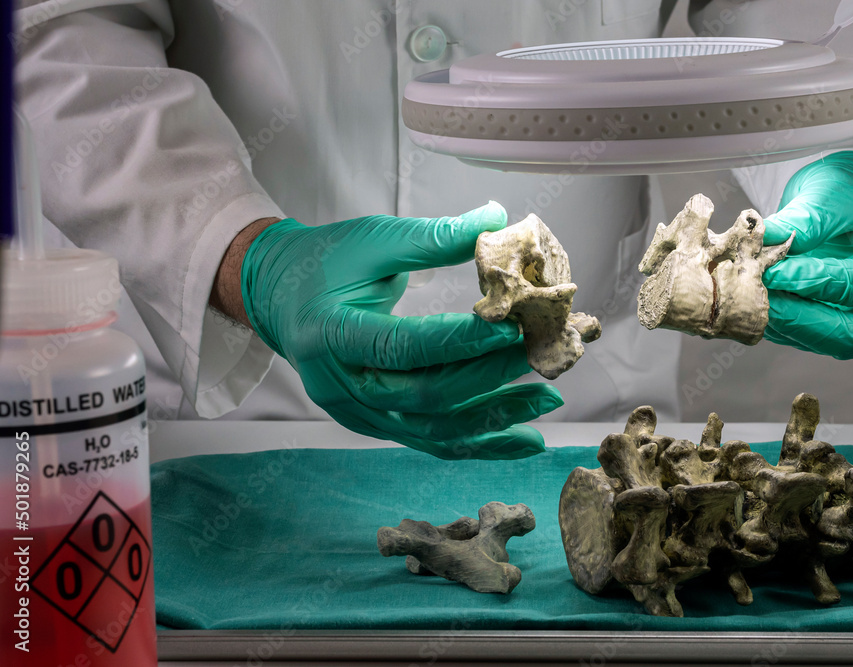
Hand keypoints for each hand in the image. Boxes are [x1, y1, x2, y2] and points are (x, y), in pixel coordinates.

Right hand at [239, 201, 561, 458]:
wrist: (281, 298)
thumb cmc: (324, 262)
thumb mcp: (372, 240)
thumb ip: (433, 237)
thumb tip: (498, 219)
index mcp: (329, 334)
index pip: (403, 346)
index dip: (461, 343)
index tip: (513, 328)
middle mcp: (340, 386)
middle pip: (424, 395)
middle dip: (488, 377)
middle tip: (539, 353)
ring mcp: (357, 413)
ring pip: (433, 428)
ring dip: (494, 417)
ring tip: (546, 396)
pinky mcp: (375, 424)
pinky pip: (432, 439)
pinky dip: (480, 442)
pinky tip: (523, 439)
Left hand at [762, 151, 852, 358]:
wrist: (847, 201)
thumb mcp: (834, 193)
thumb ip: (808, 220)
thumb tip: (770, 242)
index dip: (817, 282)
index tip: (776, 273)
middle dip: (801, 320)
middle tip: (761, 300)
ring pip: (826, 341)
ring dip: (785, 324)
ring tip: (751, 299)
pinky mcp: (840, 326)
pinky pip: (809, 336)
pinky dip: (780, 323)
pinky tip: (756, 303)